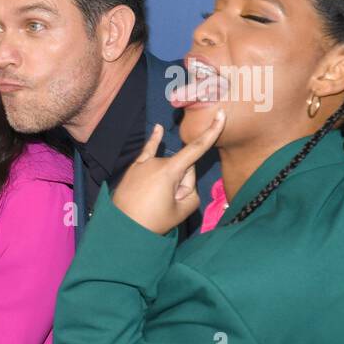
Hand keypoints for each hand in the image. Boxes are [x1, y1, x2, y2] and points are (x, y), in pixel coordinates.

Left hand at [112, 111, 225, 234]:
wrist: (122, 229)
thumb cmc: (153, 222)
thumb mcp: (183, 209)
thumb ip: (191, 190)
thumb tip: (183, 179)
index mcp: (169, 170)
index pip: (197, 148)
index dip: (212, 131)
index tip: (221, 114)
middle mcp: (156, 162)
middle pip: (182, 166)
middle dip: (181, 182)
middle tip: (167, 203)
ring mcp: (143, 164)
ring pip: (168, 167)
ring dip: (168, 182)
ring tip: (154, 202)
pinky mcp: (134, 169)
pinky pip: (147, 151)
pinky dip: (154, 140)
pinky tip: (157, 128)